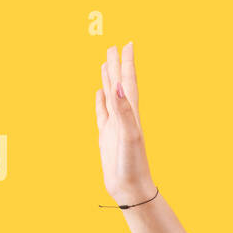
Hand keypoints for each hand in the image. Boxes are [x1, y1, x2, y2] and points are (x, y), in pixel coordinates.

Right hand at [95, 42, 153, 203]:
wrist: (130, 189)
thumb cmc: (132, 164)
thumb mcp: (129, 135)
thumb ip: (124, 111)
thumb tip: (120, 86)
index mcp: (131, 113)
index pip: (128, 82)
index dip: (128, 63)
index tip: (128, 44)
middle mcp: (124, 117)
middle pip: (119, 84)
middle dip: (116, 65)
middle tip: (113, 46)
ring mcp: (115, 126)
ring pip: (110, 96)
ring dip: (108, 79)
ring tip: (105, 64)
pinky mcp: (106, 137)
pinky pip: (102, 113)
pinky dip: (101, 101)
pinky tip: (100, 94)